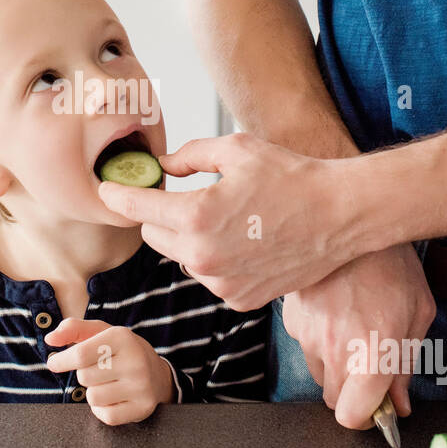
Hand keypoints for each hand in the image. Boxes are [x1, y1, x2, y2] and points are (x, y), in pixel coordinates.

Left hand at [44, 318, 174, 424]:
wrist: (158, 375)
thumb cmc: (121, 352)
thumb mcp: (101, 333)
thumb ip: (74, 329)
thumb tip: (50, 339)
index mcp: (122, 337)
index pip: (80, 355)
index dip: (61, 361)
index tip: (54, 363)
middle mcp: (135, 361)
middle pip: (84, 377)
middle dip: (85, 375)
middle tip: (100, 371)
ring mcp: (141, 386)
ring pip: (93, 398)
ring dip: (93, 393)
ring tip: (108, 384)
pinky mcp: (143, 408)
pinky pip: (106, 416)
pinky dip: (102, 410)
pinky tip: (114, 399)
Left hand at [97, 132, 357, 309]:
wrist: (340, 215)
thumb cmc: (291, 177)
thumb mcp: (236, 149)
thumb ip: (189, 156)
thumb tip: (162, 168)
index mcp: (197, 216)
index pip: (136, 209)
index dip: (118, 196)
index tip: (107, 190)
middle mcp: (203, 256)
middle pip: (153, 236)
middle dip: (161, 217)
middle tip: (187, 198)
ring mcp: (221, 283)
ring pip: (182, 258)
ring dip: (191, 240)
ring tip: (230, 219)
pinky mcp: (239, 298)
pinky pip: (209, 276)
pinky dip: (216, 260)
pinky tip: (245, 242)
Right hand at [282, 243, 436, 428]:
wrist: (351, 221)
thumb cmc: (391, 263)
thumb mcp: (418, 314)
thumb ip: (406, 364)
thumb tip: (399, 402)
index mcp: (372, 354)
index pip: (351, 415)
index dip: (364, 416)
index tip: (375, 406)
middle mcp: (334, 350)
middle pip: (333, 398)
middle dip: (352, 389)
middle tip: (370, 360)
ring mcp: (307, 334)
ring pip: (318, 370)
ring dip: (334, 361)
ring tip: (353, 324)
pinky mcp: (292, 318)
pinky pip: (303, 342)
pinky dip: (317, 335)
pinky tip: (335, 308)